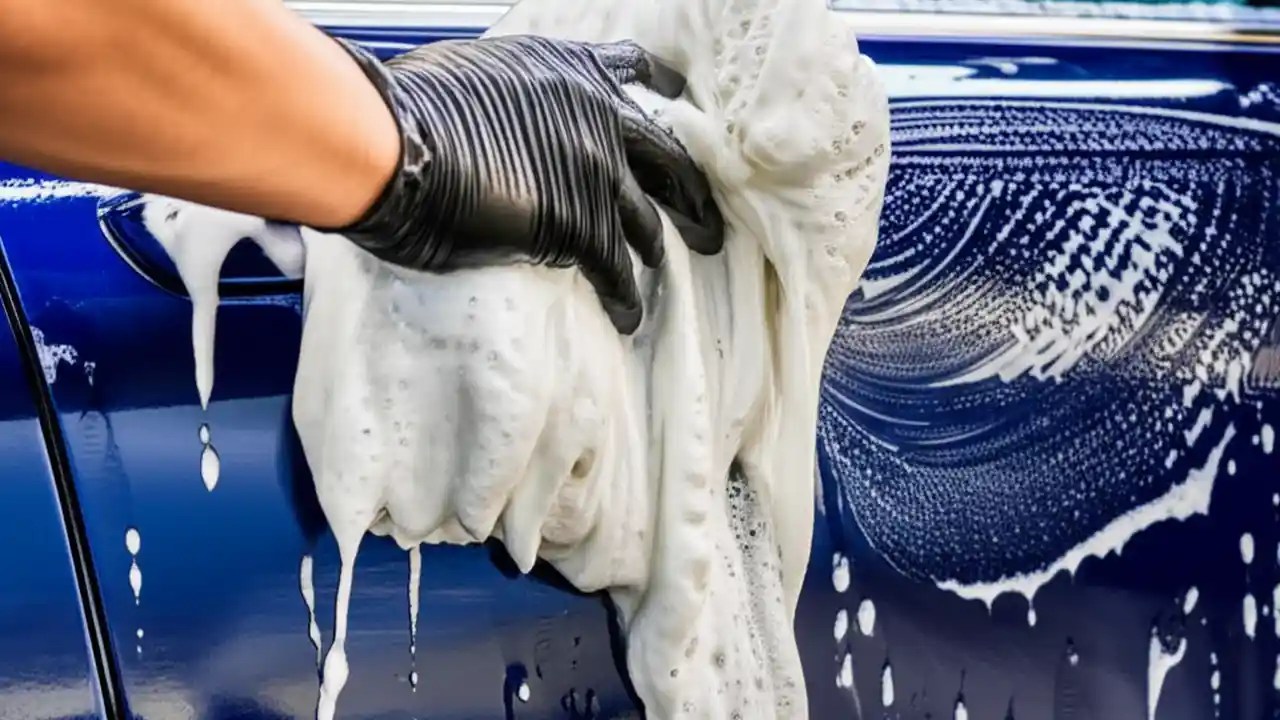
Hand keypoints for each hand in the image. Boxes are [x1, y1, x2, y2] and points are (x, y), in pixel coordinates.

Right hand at [330, 35, 723, 333]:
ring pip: (644, 220)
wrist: (396, 145)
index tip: (676, 101)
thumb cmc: (409, 106)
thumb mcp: (472, 72)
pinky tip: (629, 317)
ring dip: (659, 248)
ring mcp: (595, 171)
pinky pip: (615, 268)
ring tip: (667, 270)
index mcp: (567, 68)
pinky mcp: (580, 225)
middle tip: (705, 218)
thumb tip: (495, 111)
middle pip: (666, 157)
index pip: (630, 70)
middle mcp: (596, 114)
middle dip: (690, 192)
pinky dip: (626, 296)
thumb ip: (507, 91)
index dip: (660, 90)